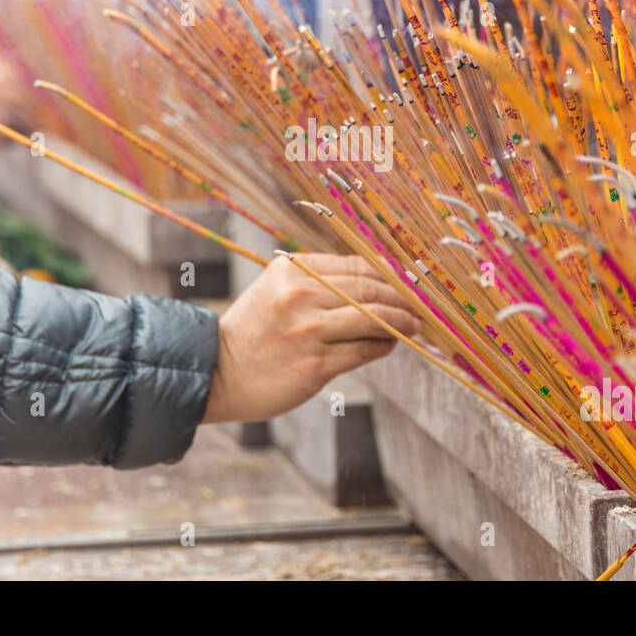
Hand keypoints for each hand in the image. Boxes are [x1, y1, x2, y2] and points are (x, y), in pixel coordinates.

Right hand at [202, 253, 421, 423]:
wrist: (216, 371)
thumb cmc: (253, 331)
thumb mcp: (276, 289)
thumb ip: (317, 281)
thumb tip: (375, 280)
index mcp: (292, 269)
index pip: (357, 265)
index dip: (390, 274)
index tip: (407, 282)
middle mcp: (301, 295)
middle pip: (370, 289)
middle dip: (402, 298)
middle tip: (418, 305)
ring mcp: (308, 330)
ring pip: (373, 319)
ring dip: (401, 322)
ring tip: (414, 325)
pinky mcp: (315, 364)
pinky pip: (364, 350)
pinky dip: (384, 346)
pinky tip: (390, 344)